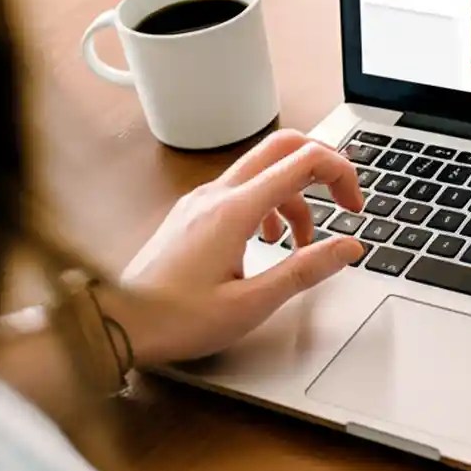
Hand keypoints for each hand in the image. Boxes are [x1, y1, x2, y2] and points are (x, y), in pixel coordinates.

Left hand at [110, 130, 365, 366]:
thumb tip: (349, 247)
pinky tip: (267, 242)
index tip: (355, 207)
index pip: (303, 161)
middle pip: (284, 146)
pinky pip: (242, 188)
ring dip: (296, 195)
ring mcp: (202, 199)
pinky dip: (270, 204)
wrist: (114, 324)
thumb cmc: (175, 320)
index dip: (342, 174)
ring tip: (301, 244)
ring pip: (265, 170)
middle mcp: (217, 194)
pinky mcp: (193, 211)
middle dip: (323, 167)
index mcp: (234, 210)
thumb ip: (305, 271)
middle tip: (343, 202)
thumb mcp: (251, 305)